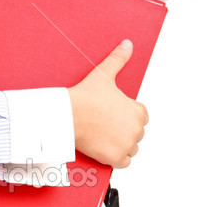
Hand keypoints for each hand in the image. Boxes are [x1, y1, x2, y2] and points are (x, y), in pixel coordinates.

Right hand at [67, 40, 149, 168]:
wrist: (67, 114)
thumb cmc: (84, 96)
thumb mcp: (104, 74)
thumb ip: (119, 59)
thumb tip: (127, 44)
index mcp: (138, 111)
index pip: (140, 117)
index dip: (126, 115)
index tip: (112, 114)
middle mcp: (136, 129)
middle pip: (135, 133)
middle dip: (123, 130)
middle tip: (104, 124)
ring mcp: (127, 145)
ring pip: (130, 148)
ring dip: (120, 145)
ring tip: (103, 135)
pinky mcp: (116, 158)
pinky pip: (124, 162)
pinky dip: (116, 158)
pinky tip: (104, 148)